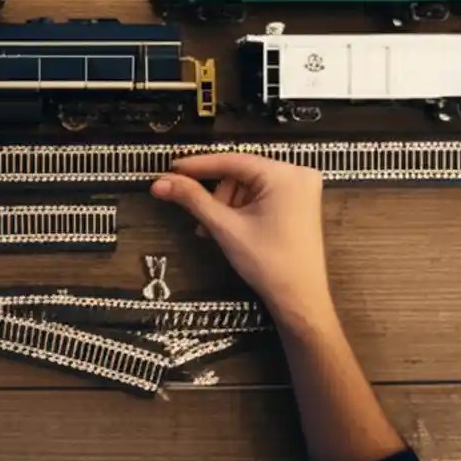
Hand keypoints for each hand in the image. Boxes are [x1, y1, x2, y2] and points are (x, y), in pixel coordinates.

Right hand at [151, 153, 333, 329]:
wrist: (299, 299)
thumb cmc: (267, 263)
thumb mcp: (225, 227)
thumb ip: (192, 199)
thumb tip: (160, 183)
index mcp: (285, 175)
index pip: (232, 160)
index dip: (198, 165)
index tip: (171, 168)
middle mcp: (298, 174)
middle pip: (240, 174)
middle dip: (217, 196)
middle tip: (201, 221)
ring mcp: (301, 188)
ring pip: (247, 185)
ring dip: (227, 205)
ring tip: (216, 231)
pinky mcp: (299, 202)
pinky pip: (261, 195)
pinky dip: (242, 209)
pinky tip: (230, 228)